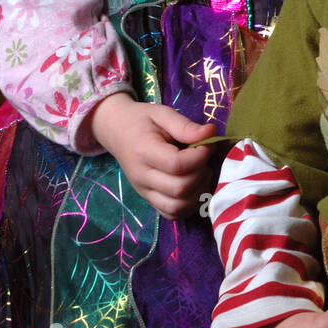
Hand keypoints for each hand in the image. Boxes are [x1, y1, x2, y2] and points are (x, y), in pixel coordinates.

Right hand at [85, 91, 217, 217]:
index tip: (207, 144)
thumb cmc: (142, 120)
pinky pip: (172, 213)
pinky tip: (195, 186)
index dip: (199, 157)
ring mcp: (144, 192)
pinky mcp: (149, 200)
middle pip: (179, 189)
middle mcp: (142, 177)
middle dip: (201, 174)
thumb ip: (185, 126)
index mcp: (144, 151)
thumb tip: (210, 134)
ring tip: (201, 172)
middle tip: (204, 158)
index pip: (176, 165)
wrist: (117, 131)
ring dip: (197, 192)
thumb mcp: (162, 114)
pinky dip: (189, 205)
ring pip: (176, 207)